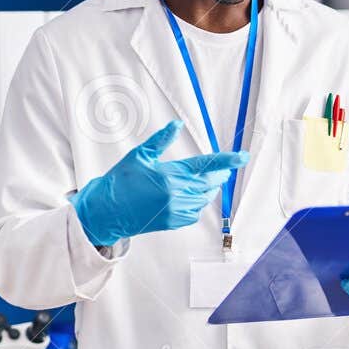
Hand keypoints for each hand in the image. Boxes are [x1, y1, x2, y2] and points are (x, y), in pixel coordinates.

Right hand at [73, 121, 249, 247]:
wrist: (106, 211)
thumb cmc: (120, 182)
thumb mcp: (140, 156)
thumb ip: (161, 141)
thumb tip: (176, 126)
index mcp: (169, 175)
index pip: (205, 165)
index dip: (227, 160)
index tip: (242, 157)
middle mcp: (176, 194)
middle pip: (209, 183)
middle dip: (219, 174)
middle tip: (224, 168)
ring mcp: (175, 210)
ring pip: (204, 198)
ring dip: (209, 188)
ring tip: (209, 181)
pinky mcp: (172, 222)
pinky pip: (195, 212)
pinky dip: (198, 202)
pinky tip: (193, 196)